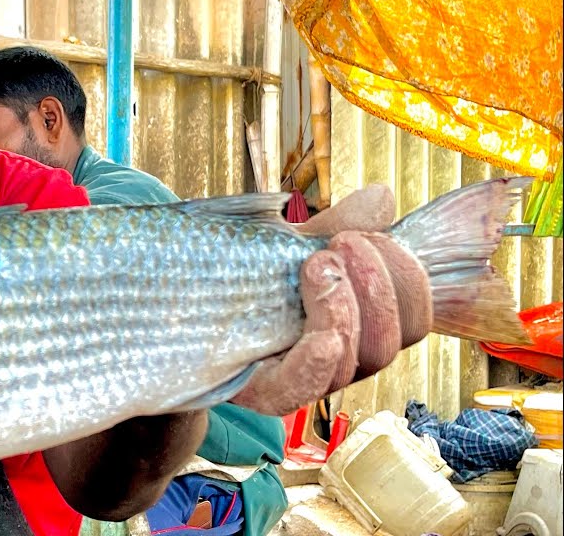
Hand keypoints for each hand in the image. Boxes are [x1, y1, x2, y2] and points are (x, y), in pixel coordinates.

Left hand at [230, 185, 432, 415]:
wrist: (175, 309)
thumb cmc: (239, 277)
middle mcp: (341, 358)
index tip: (367, 236)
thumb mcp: (286, 245)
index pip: (414, 316)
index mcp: (360, 322)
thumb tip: (381, 197)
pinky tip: (322, 335)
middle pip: (392, 341)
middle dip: (379, 286)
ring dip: (347, 309)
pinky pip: (302, 388)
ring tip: (316, 265)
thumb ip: (332, 227)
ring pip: (357, 362)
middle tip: (341, 244)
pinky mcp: (261, 391)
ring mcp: (304, 378)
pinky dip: (319, 359)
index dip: (407, 277)